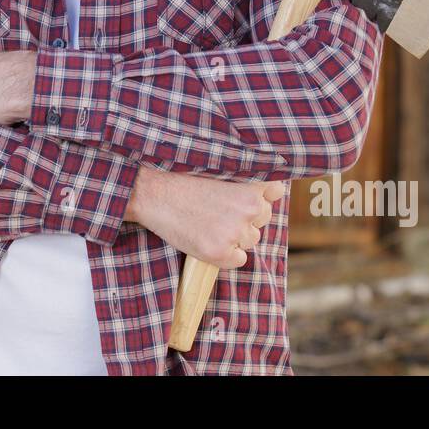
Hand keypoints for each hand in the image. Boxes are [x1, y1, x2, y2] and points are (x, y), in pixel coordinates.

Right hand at [125, 167, 285, 269]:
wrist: (153, 192)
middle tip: (216, 209)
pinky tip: (206, 238)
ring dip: (235, 236)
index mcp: (252, 185)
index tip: (241, 194)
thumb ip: (249, 181)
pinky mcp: (220, 252)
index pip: (275, 193)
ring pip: (250, 240)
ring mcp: (236, 232)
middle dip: (245, 217)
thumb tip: (275, 192)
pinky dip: (225, 254)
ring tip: (207, 222)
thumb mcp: (222, 168)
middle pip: (262, 219)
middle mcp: (251, 208)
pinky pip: (237, 259)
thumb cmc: (183, 178)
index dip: (259, 195)